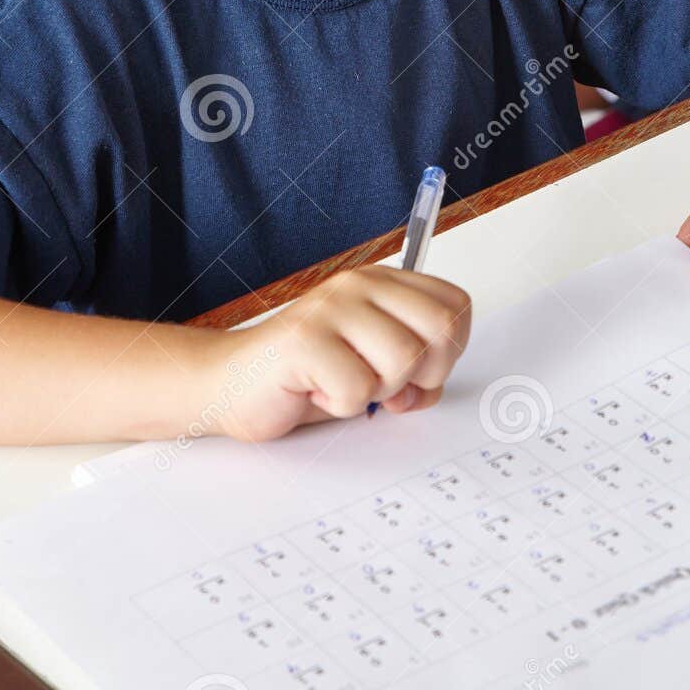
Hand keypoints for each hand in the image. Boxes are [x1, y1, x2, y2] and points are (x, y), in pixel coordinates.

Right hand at [203, 266, 471, 441]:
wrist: (233, 383)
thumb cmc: (306, 375)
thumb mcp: (373, 366)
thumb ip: (413, 368)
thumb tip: (430, 383)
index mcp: (382, 284)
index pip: (456, 305)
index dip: (450, 351)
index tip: (418, 371)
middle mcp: (359, 286)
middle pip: (442, 328)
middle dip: (425, 374)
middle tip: (386, 385)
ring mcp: (331, 308)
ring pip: (404, 360)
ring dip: (377, 392)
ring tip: (342, 383)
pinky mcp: (304, 340)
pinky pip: (358, 389)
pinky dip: (341, 406)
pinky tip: (316, 389)